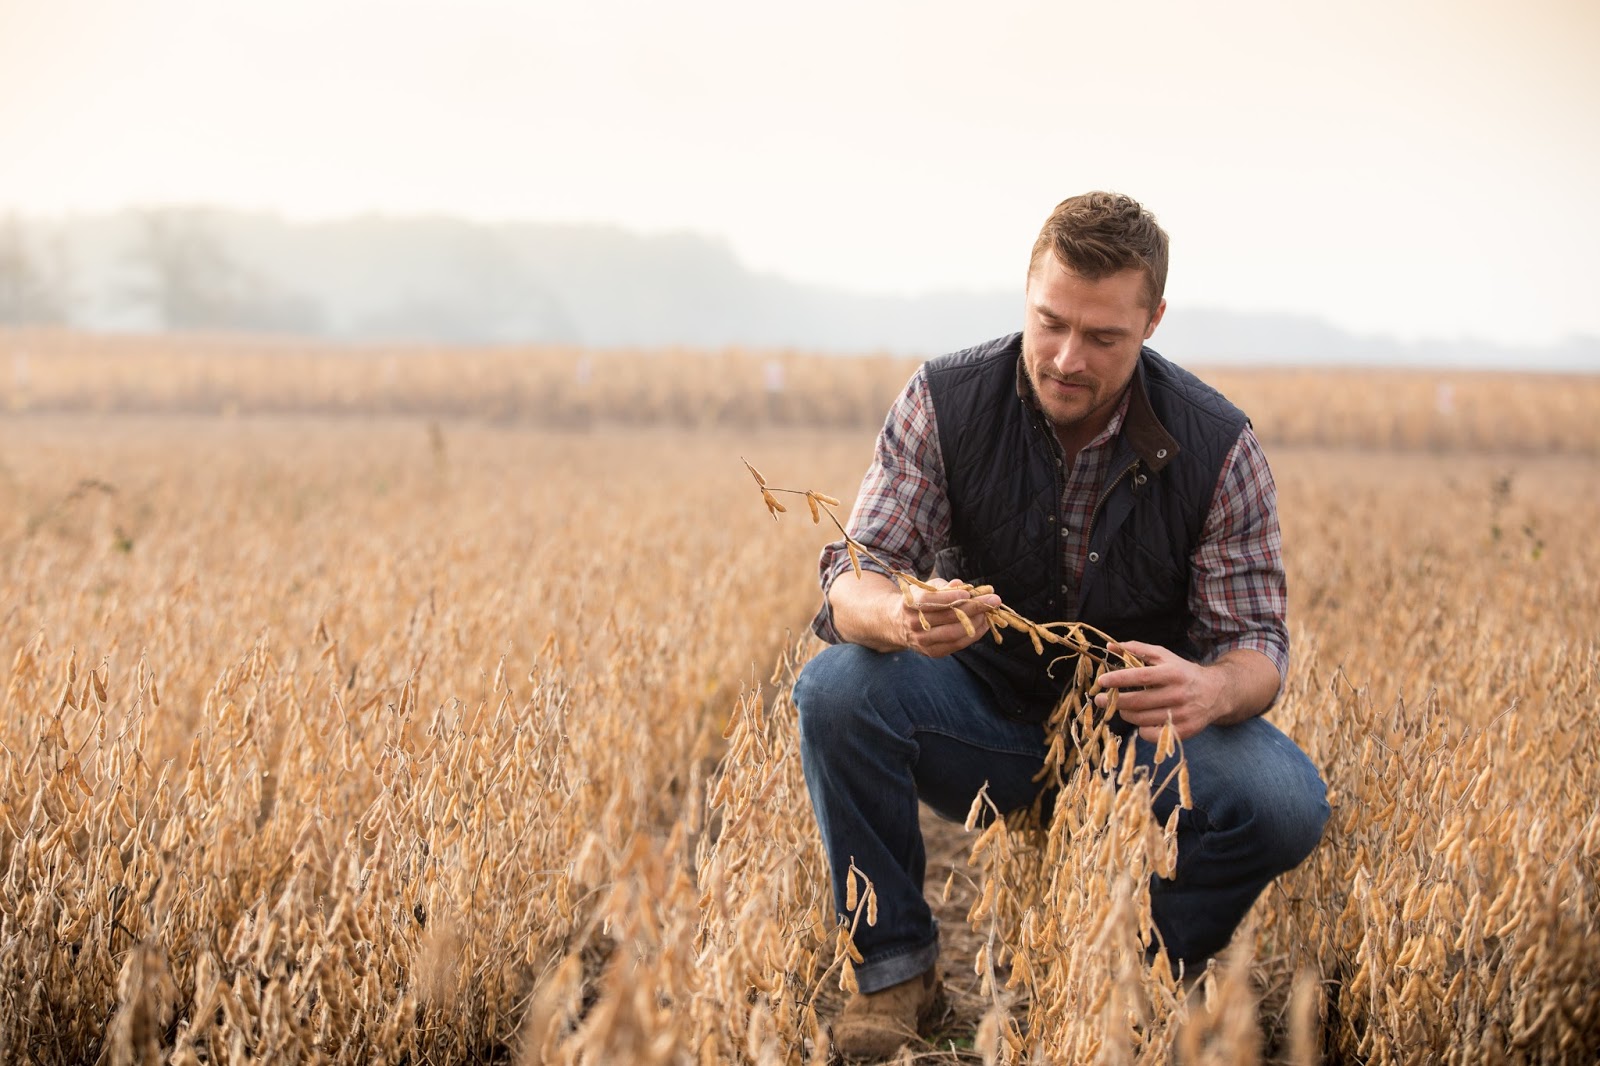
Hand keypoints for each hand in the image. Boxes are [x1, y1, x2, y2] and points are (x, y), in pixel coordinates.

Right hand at [895, 577, 1002, 657]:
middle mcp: (914, 623)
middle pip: (947, 616)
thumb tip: (961, 585)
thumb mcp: (926, 588)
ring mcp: (922, 640)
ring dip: (976, 622)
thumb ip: (943, 586)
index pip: (930, 600)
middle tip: (994, 599)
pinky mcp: (932, 652)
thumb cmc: (918, 600)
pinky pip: (956, 645)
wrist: (897, 624)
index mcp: (910, 603)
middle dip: (974, 607)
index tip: (969, 593)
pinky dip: (973, 635)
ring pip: (954, 633)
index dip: (950, 596)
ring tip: (989, 613)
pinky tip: (983, 625)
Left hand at [1092, 640, 1227, 741]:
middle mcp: (1178, 694)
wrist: (1216, 693)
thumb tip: (1110, 646)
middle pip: (1138, 702)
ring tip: (1122, 707)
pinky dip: (1141, 728)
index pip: (1141, 676)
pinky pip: (1151, 734)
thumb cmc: (1182, 672)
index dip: (1119, 679)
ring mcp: (1182, 715)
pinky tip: (1142, 719)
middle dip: (1114, 701)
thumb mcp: (1164, 656)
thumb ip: (1137, 649)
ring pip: (1141, 720)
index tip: (1101, 681)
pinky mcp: (1184, 731)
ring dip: (1125, 714)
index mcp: (1173, 673)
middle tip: (1099, 699)